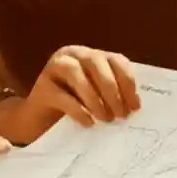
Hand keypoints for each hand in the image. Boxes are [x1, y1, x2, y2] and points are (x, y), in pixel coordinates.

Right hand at [0, 46, 139, 142]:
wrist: (41, 120)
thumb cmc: (76, 107)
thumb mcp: (100, 97)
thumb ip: (115, 94)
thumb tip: (135, 105)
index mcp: (93, 55)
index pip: (116, 60)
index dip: (128, 82)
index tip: (135, 106)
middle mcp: (73, 54)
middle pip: (96, 62)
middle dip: (112, 90)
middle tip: (121, 114)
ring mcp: (54, 68)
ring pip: (76, 73)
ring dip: (95, 98)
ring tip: (106, 119)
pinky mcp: (41, 87)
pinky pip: (62, 96)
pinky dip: (78, 110)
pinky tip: (88, 123)